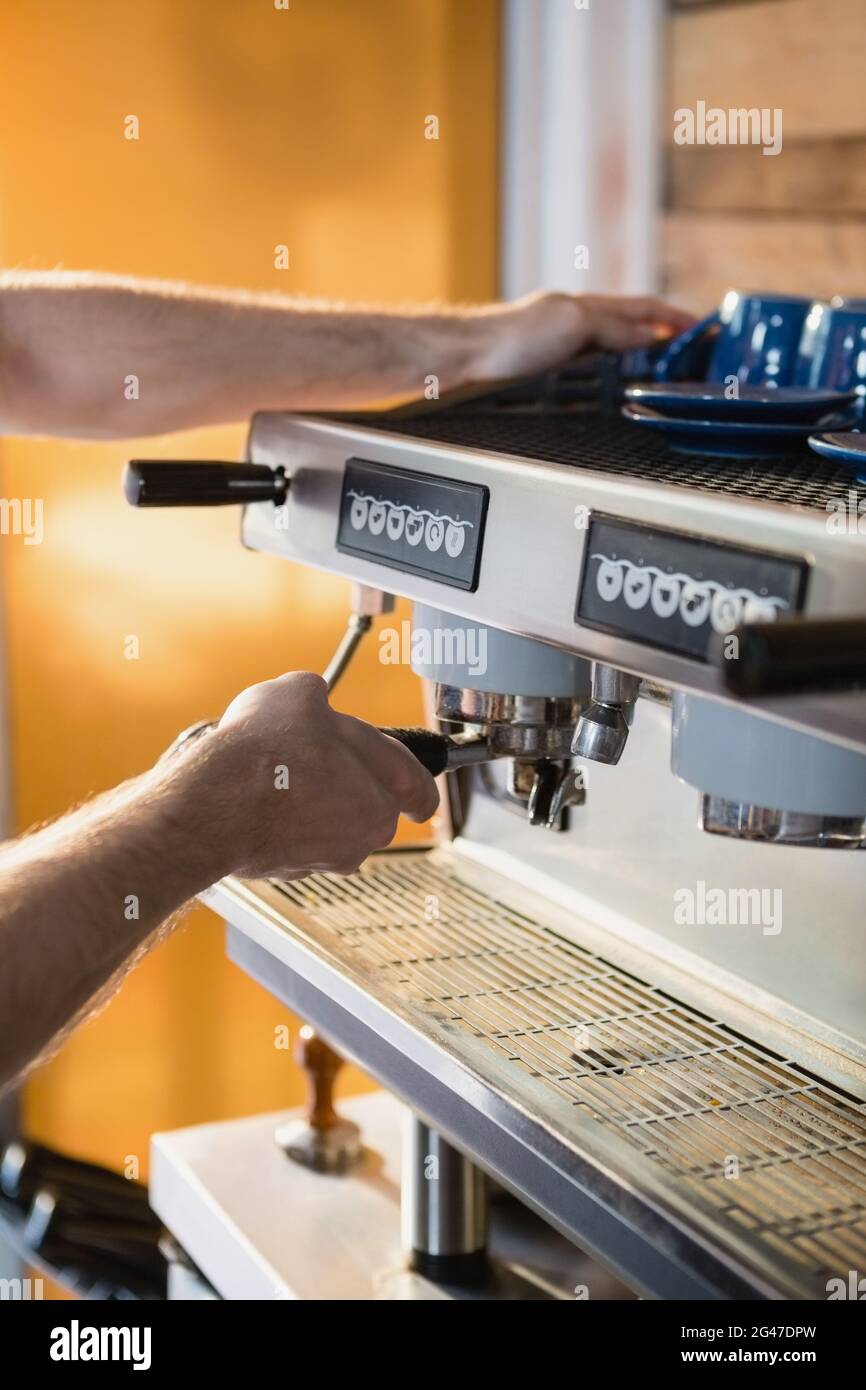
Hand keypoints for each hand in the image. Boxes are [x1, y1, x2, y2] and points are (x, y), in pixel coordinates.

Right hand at [193, 672, 439, 879]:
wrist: (212, 806)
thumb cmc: (263, 752)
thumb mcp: (298, 692)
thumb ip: (318, 696)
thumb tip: (313, 698)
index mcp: (384, 789)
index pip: (417, 787)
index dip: (419, 786)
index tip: (421, 798)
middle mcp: (365, 831)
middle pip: (370, 803)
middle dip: (348, 783)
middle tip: (313, 758)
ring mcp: (329, 857)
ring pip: (332, 824)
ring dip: (314, 804)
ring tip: (277, 776)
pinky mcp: (293, 871)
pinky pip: (299, 842)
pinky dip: (286, 825)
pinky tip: (259, 802)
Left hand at [472, 290, 695, 381]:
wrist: (466, 360)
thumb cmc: (510, 337)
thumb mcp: (573, 322)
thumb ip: (614, 326)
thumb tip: (649, 333)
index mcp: (587, 307)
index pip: (644, 308)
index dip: (675, 318)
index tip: (704, 329)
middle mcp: (574, 326)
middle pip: (630, 330)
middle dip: (662, 340)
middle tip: (690, 357)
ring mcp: (559, 349)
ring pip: (611, 354)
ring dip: (637, 363)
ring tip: (660, 379)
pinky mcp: (544, 374)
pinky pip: (589, 374)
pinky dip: (609, 381)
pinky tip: (611, 394)